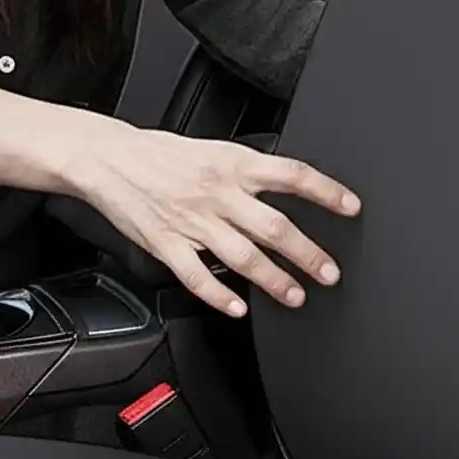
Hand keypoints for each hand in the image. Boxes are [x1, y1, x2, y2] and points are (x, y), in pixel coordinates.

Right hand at [75, 126, 359, 316]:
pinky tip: (238, 308)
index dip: (326, 192)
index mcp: (233, 163)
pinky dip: (220, 297)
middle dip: (308, 254)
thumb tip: (284, 185)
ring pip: (243, 256)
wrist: (107, 158)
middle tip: (330, 272)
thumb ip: (246, 172)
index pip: (292, 175)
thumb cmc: (159, 154)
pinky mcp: (167, 244)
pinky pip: (199, 276)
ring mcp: (193, 221)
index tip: (351, 208)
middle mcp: (218, 192)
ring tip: (296, 296)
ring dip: (274, 280)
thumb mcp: (212, 150)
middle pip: (275, 226)